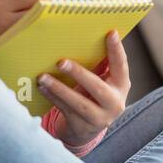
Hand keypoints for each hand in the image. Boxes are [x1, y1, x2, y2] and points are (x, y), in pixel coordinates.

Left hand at [38, 29, 130, 145]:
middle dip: (79, 74)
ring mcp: (99, 119)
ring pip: (79, 103)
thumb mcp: (101, 81)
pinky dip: (53, 98)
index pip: (121, 66)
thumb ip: (98, 65)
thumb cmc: (93, 96)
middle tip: (61, 62)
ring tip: (43, 77)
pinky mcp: (82, 127)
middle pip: (98, 88)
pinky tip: (42, 88)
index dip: (117, 50)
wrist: (86, 130)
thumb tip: (83, 37)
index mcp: (121, 86)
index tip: (111, 33)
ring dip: (59, 89)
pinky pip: (65, 110)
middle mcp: (114, 103)